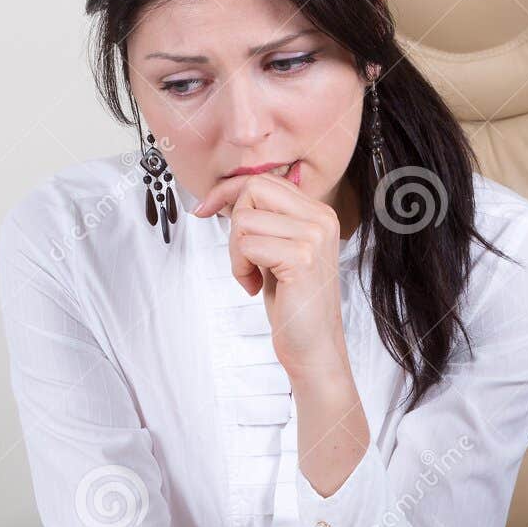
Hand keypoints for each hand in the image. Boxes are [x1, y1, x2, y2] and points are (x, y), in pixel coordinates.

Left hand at [193, 171, 348, 383]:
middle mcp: (321, 219)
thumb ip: (263, 220)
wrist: (313, 346)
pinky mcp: (300, 258)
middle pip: (253, 189)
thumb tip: (223, 195)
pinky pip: (246, 245)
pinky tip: (255, 286)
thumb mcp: (277, 249)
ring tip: (253, 275)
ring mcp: (313, 236)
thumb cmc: (293, 302)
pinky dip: (240, 269)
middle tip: (243, 256)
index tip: (206, 209)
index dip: (229, 192)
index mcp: (318, 212)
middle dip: (234, 222)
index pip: (264, 180)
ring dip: (236, 253)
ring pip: (245, 220)